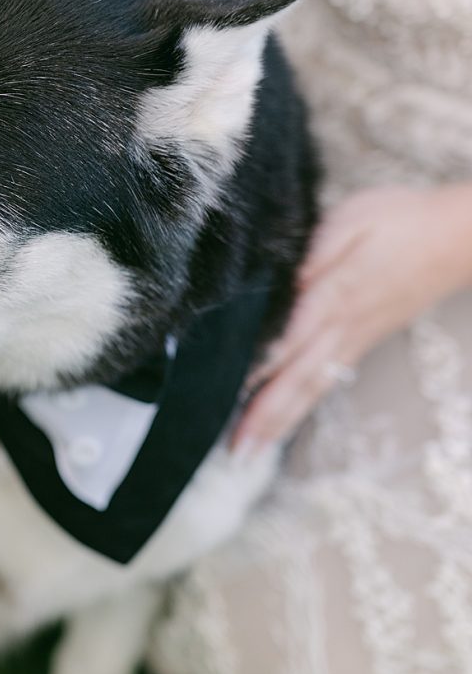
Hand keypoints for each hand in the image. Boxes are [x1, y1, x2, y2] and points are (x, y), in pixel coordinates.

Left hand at [234, 184, 471, 450]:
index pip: (288, 340)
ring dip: (279, 422)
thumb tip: (285, 283)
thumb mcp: (353, 220)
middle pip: (298, 380)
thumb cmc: (401, 220)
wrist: (457, 236)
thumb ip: (316, 252)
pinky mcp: (362, 341)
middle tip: (234, 454)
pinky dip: (301, 406)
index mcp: (336, 296)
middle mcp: (344, 328)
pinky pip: (325, 382)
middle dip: (264, 418)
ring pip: (312, 388)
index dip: (257, 370)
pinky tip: (283, 421)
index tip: (224, 397)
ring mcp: (355, 339)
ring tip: (249, 452)